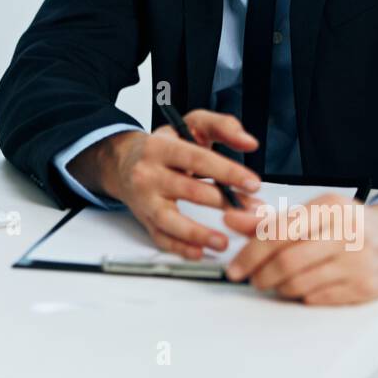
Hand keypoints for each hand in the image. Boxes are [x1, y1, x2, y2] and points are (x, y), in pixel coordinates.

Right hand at [69, 109, 262, 259]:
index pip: (197, 159)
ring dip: (198, 234)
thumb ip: (222, 126)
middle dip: (224, 203)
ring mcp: (145, 199)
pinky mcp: (144, 219)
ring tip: (223, 241)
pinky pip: (161, 237)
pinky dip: (180, 248)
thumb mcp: (190, 124)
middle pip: (189, 190)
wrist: (124, 161)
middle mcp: (149, 173)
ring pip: (170, 220)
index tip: (252, 183)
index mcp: (161, 147)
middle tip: (252, 213)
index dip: (227, 172)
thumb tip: (248, 142)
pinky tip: (199, 252)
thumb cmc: (163, 145)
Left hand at [223, 194, 377, 304]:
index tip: (235, 266)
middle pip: (287, 261)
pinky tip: (301, 288)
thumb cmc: (351, 224)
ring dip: (279, 287)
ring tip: (275, 282)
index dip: (250, 253)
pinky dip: (302, 296)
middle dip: (261, 274)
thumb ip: (272, 219)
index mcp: (328, 208)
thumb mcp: (314, 212)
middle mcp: (345, 233)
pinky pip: (319, 298)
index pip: (278, 232)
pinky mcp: (365, 287)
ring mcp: (357, 262)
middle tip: (252, 278)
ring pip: (301, 283)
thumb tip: (233, 219)